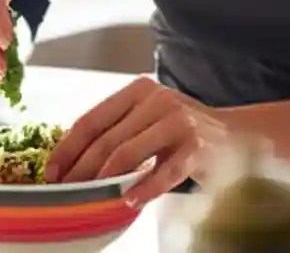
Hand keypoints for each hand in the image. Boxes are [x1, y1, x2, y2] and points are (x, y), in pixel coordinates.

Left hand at [46, 76, 227, 207]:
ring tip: (90, 197)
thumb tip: (72, 161)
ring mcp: (178, 121)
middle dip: (81, 169)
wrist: (237, 134)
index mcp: (139, 90)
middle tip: (65, 190)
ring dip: (104, 180)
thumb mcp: (148, 118)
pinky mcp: (197, 146)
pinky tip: (129, 201)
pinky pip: (163, 172)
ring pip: (128, 153)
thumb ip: (118, 129)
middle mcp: (157, 100)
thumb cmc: (182, 130)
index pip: (92, 119)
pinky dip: (144, 188)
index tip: (52, 170)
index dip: (67, 147)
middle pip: (106, 139)